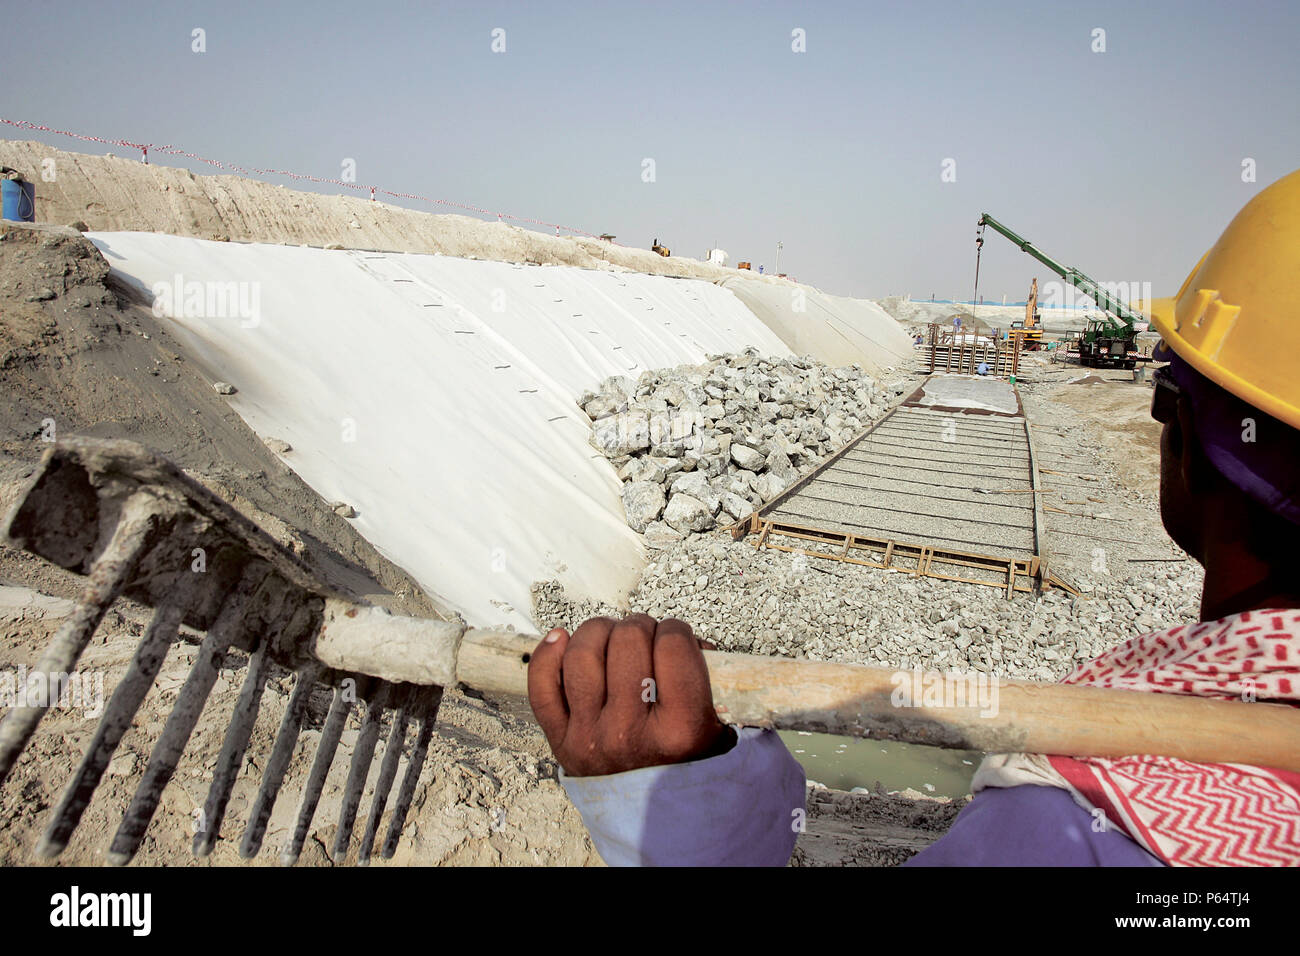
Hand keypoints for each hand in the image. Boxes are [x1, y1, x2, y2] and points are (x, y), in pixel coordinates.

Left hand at [527, 614, 735, 776]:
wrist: (657, 824)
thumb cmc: (691, 769)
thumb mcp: (723, 732)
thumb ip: (717, 685)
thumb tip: (691, 640)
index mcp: (680, 731)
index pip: (674, 646)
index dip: (677, 630)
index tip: (677, 638)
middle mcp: (630, 733)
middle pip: (628, 642)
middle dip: (640, 627)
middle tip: (647, 637)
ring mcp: (590, 737)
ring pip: (583, 654)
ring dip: (600, 632)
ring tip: (612, 638)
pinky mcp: (561, 741)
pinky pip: (541, 686)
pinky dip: (547, 655)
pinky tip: (562, 640)